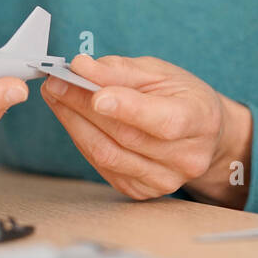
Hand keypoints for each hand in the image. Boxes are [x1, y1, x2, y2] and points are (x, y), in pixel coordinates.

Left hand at [40, 54, 252, 204]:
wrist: (201, 133)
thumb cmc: (182, 96)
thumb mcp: (160, 72)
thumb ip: (120, 70)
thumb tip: (81, 67)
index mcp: (200, 120)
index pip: (164, 121)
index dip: (128, 109)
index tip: (95, 94)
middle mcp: (187, 157)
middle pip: (126, 137)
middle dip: (83, 107)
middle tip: (56, 83)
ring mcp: (165, 180)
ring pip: (108, 156)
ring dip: (74, 124)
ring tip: (56, 96)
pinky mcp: (142, 191)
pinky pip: (103, 167)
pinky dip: (82, 140)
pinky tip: (72, 119)